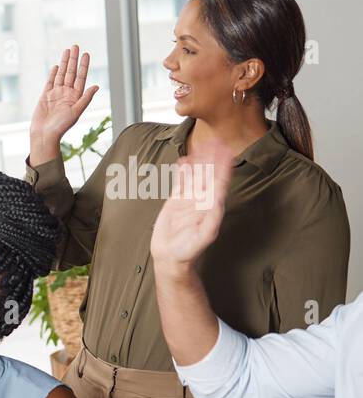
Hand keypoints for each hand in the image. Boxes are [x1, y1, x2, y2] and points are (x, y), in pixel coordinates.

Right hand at [30, 44, 99, 162]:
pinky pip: (50, 82)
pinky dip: (53, 73)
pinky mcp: (45, 96)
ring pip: (61, 74)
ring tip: (67, 51)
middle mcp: (67, 93)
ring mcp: (56, 94)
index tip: (86, 54)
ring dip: (64, 63)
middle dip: (73, 59)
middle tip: (75, 46)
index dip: (84, 65)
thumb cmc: (61, 126)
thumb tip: (96, 86)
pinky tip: (57, 66)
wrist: (44, 134)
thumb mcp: (76, 112)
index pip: (81, 77)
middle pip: (71, 72)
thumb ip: (85, 99)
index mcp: (76, 97)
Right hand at [149, 139, 232, 272]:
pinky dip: (182, 171)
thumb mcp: (203, 238)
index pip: (219, 182)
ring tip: (201, 144)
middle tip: (215, 140)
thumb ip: (211, 220)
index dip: (223, 166)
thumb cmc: (188, 251)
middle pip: (208, 174)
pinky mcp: (176, 201)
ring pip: (195, 175)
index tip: (227, 151)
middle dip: (212, 158)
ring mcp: (189, 200)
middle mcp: (202, 200)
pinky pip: (180, 182)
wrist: (170, 257)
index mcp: (211, 206)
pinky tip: (184, 160)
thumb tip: (217, 201)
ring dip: (199, 160)